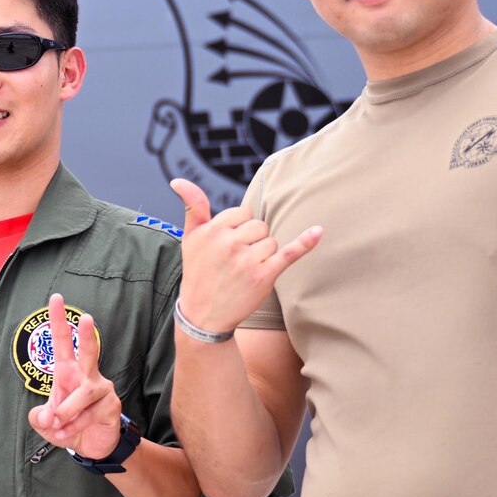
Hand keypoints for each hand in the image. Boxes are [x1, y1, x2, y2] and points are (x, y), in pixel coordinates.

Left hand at [26, 293, 120, 457]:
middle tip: (86, 318)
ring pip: (83, 394)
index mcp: (68, 372)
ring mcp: (102, 389)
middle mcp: (87, 375)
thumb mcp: (45, 423)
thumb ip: (39, 418)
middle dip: (86, 335)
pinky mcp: (112, 406)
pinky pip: (90, 414)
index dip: (58, 321)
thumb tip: (45, 416)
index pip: (62, 342)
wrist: (91, 447)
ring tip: (56, 425)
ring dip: (66, 412)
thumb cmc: (68, 426)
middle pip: (89, 351)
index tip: (56, 298)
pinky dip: (75, 426)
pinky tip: (68, 433)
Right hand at [167, 178, 320, 334]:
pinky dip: (304, 243)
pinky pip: (289, 253)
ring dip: (264, 255)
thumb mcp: (189, 238)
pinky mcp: (264, 276)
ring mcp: (248, 260)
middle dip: (252, 242)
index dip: (238, 230)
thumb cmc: (198, 273)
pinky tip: (317, 231)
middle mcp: (229, 243)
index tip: (226, 247)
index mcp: (212, 230)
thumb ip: (192, 206)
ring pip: (271, 241)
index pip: (242, 214)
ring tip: (245, 272)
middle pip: (259, 226)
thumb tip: (178, 180)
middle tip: (235, 262)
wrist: (203, 316)